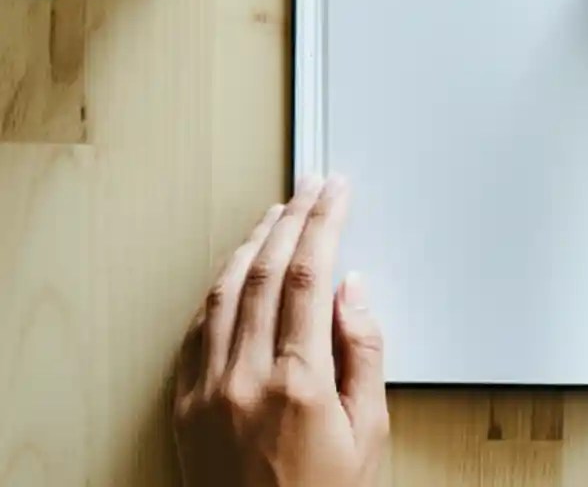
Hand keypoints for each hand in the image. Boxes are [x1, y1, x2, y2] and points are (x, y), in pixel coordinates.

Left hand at [173, 176, 387, 486]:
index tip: (337, 192)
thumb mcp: (370, 432)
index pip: (308, 276)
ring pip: (224, 291)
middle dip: (293, 218)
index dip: (324, 223)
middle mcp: (244, 377)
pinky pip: (197, 327)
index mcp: (299, 382)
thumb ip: (364, 354)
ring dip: (251, 243)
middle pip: (265, 271)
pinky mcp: (184, 403)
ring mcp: (207, 389)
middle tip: (312, 187)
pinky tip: (236, 271)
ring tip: (276, 215)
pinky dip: (219, 287)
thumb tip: (353, 292)